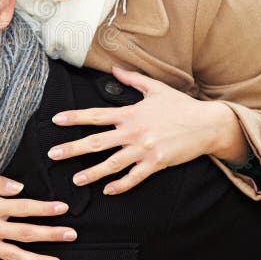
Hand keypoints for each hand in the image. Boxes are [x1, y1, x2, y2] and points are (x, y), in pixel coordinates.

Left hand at [48, 66, 246, 194]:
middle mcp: (133, 132)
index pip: (96, 115)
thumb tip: (115, 68)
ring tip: (76, 180)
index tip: (56, 120)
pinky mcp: (156, 163)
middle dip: (73, 149)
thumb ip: (132, 79)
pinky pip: (134, 177)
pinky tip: (108, 190)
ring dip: (92, 173)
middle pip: (97, 142)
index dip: (74, 117)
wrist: (207, 124)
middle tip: (53, 154)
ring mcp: (144, 149)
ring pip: (112, 163)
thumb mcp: (155, 88)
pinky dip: (120, 185)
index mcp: (130, 113)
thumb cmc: (181, 106)